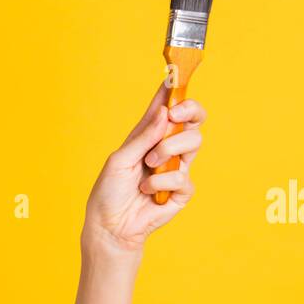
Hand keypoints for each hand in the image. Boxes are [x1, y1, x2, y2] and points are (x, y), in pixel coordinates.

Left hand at [82, 79, 205, 256]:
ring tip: (148, 166)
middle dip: (189, 112)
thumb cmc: (109, 192)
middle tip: (174, 116)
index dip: (175, 90)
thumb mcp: (120, 159)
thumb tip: (165, 112)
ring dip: (168, 151)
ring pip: (194, 143)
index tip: (177, 77)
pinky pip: (184, 177)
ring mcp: (176, 169)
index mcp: (149, 135)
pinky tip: (148, 191)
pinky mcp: (180, 192)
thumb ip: (143, 136)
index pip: (167, 107)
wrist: (111, 226)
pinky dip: (162, 183)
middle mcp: (166, 148)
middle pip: (193, 120)